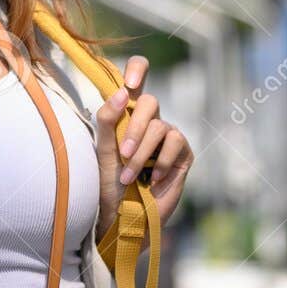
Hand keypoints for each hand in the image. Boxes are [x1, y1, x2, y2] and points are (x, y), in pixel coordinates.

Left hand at [93, 55, 192, 237]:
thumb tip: (124, 93)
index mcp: (127, 114)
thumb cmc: (107, 184)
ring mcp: (168, 137)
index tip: (130, 85)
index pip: (137, 77)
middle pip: (151, 101)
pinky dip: (160, 163)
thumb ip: (108, 119)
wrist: (122, 218)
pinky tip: (152, 181)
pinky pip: (176, 142)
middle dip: (134, 128)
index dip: (137, 69)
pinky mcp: (183, 154)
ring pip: (160, 126)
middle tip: (123, 154)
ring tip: (129, 176)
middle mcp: (149, 121)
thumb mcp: (103, 150)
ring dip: (142, 154)